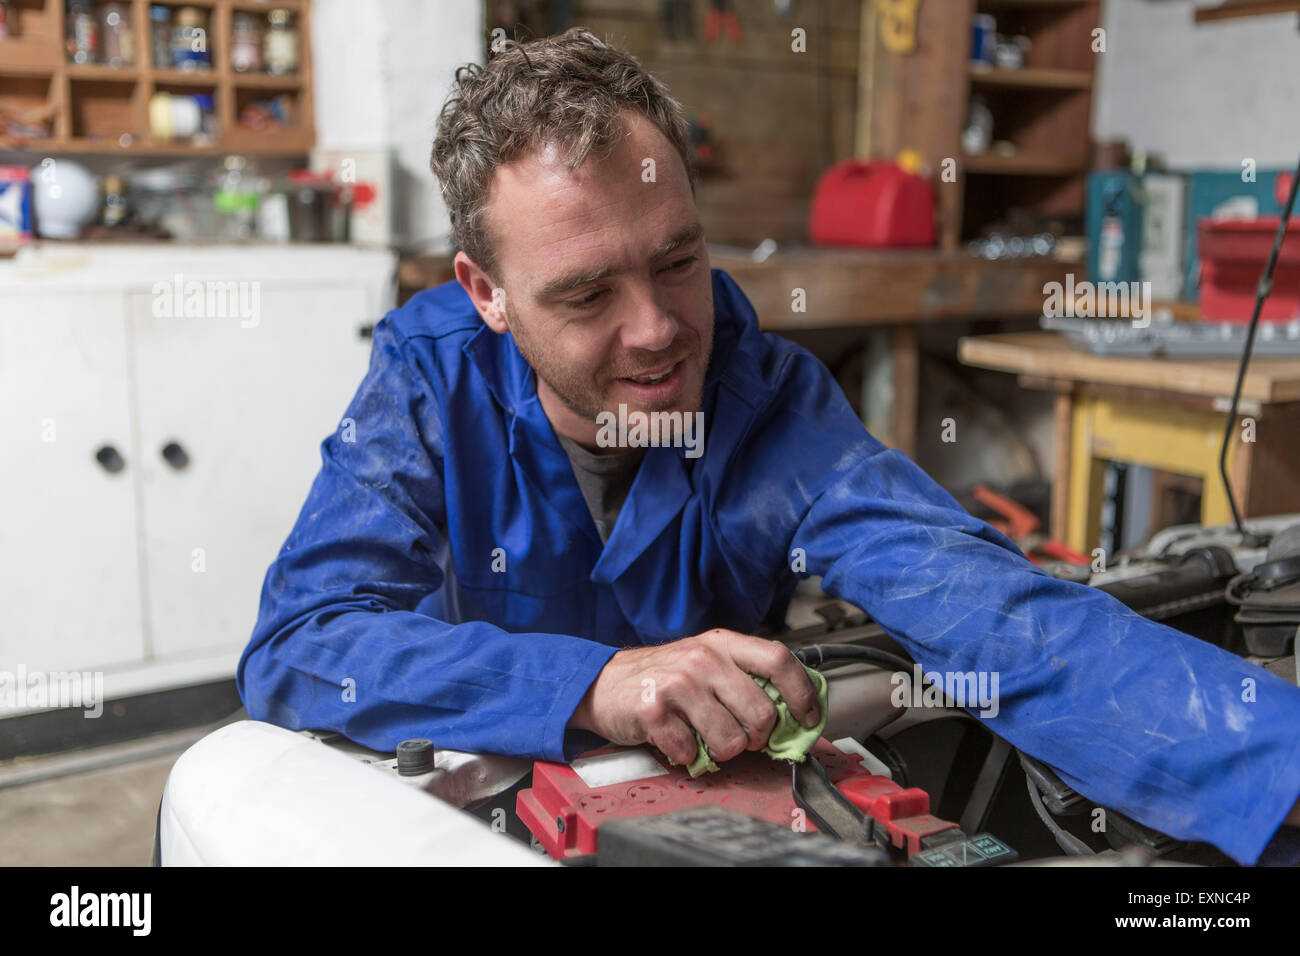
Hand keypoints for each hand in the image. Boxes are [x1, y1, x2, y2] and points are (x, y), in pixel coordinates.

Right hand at [568, 628, 819, 767]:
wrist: (603, 683)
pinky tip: (676, 740)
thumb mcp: (706, 661)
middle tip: (741, 737)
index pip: (779, 660)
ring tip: (704, 738)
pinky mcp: (654, 711)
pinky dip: (687, 756)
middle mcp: (703, 658)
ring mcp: (678, 683)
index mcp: (722, 643)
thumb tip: (793, 709)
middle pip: (761, 712)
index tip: (809, 717)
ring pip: (731, 740)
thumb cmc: (662, 676)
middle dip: (756, 737)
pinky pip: (692, 753)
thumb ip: (745, 677)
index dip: (803, 692)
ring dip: (722, 751)